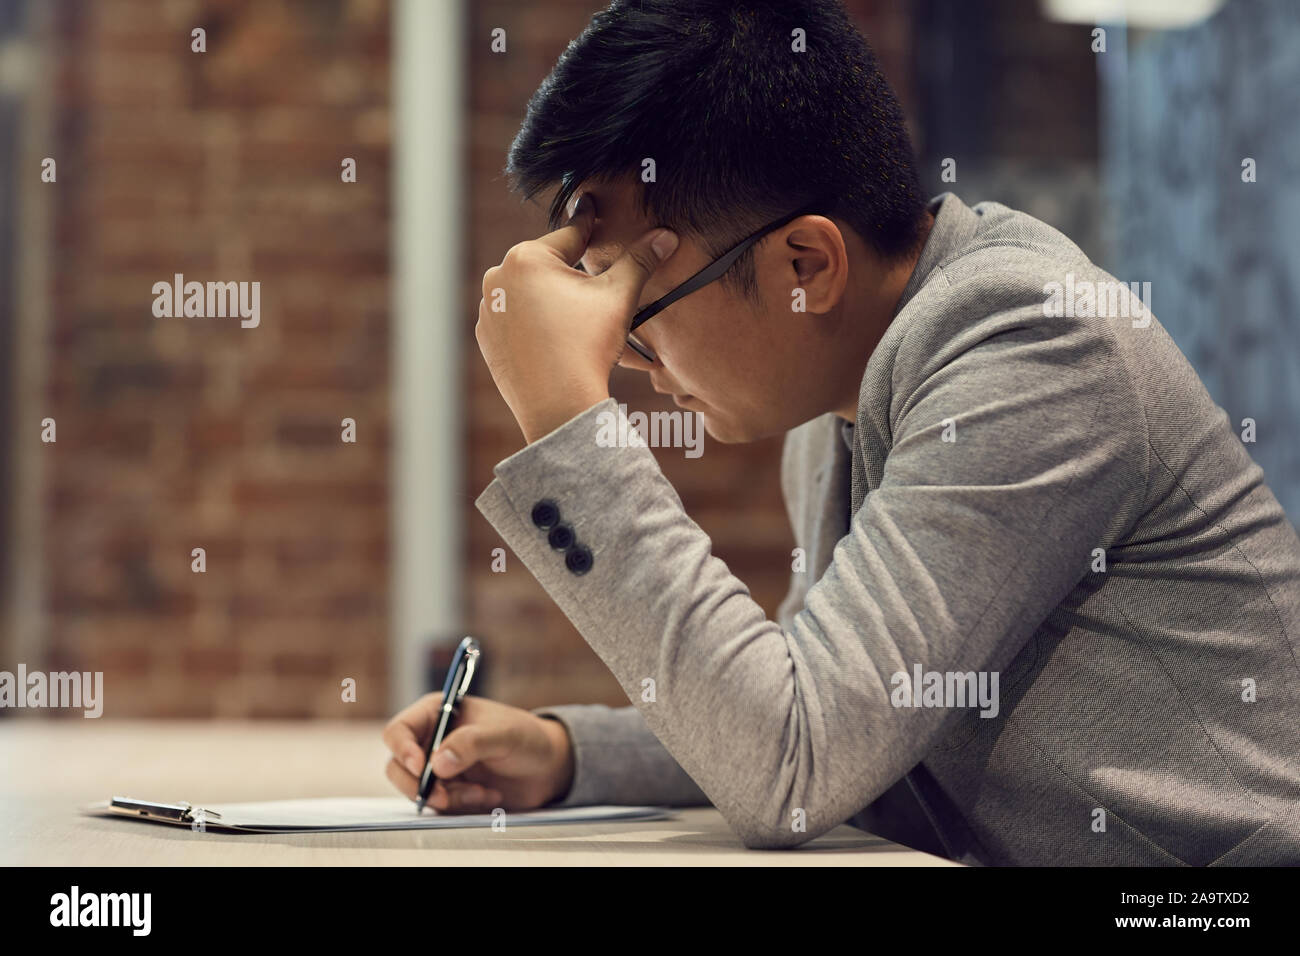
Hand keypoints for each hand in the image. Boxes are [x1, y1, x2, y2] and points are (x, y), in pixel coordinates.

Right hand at [382, 692, 574, 812]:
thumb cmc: (527, 738)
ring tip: (481, 792)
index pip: (399, 730)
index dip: (402, 749)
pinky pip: (439, 805)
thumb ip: (471, 743)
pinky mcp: (450, 790)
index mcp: (439, 713)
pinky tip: (488, 795)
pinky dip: (461, 805)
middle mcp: (433, 739)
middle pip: (397, 766)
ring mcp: (439, 767)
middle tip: (442, 796)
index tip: (420, 767)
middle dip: (418, 784)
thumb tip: (437, 763)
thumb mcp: (504, 734)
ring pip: (417, 790)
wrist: (548, 768)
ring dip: (447, 797)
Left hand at [475, 193, 678, 442]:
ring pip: (528, 292)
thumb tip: (666, 236)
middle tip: (591, 284)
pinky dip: (531, 321)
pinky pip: (513, 318)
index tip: (591, 205)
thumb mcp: (618, 297)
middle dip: (569, 270)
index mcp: (527, 257)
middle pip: (547, 264)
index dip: (590, 222)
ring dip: (549, 296)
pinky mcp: (486, 337)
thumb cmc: (587, 347)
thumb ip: (640, 261)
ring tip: (573, 316)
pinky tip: (553, 336)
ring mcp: (488, 309)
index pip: (570, 235)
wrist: (558, 405)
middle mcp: (498, 277)